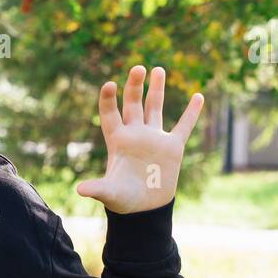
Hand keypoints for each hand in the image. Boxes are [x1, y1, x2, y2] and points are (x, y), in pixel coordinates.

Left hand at [76, 66, 203, 214]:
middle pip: (133, 103)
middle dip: (135, 86)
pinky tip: (198, 96)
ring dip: (156, 89)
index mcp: (117, 140)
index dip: (108, 99)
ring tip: (157, 69)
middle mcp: (135, 134)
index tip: (109, 84)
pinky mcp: (172, 147)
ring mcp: (154, 138)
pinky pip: (183, 126)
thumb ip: (97, 188)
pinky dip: (191, 113)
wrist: (145, 209)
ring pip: (154, 108)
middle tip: (138, 67)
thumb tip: (80, 190)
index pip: (110, 114)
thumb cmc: (123, 200)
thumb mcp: (109, 193)